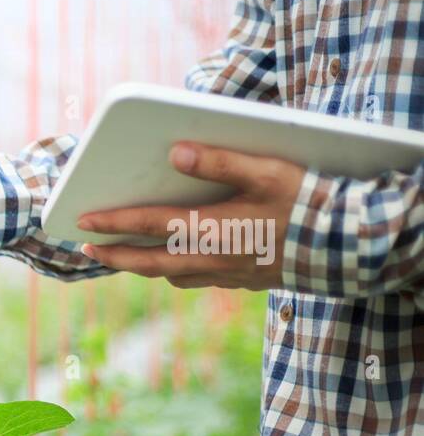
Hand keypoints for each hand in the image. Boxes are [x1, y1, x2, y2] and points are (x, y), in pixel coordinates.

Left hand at [77, 143, 303, 289]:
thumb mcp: (269, 171)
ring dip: (139, 266)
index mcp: (215, 229)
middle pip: (149, 262)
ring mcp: (227, 275)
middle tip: (86, 248)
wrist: (352, 247)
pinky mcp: (241, 282)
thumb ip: (222, 161)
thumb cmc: (311, 201)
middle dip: (114, 255)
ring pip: (169, 276)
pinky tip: (169, 262)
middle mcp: (214, 258)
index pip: (151, 224)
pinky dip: (172, 272)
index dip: (113, 221)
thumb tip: (176, 153)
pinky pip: (194, 280)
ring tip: (118, 255)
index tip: (83, 220)